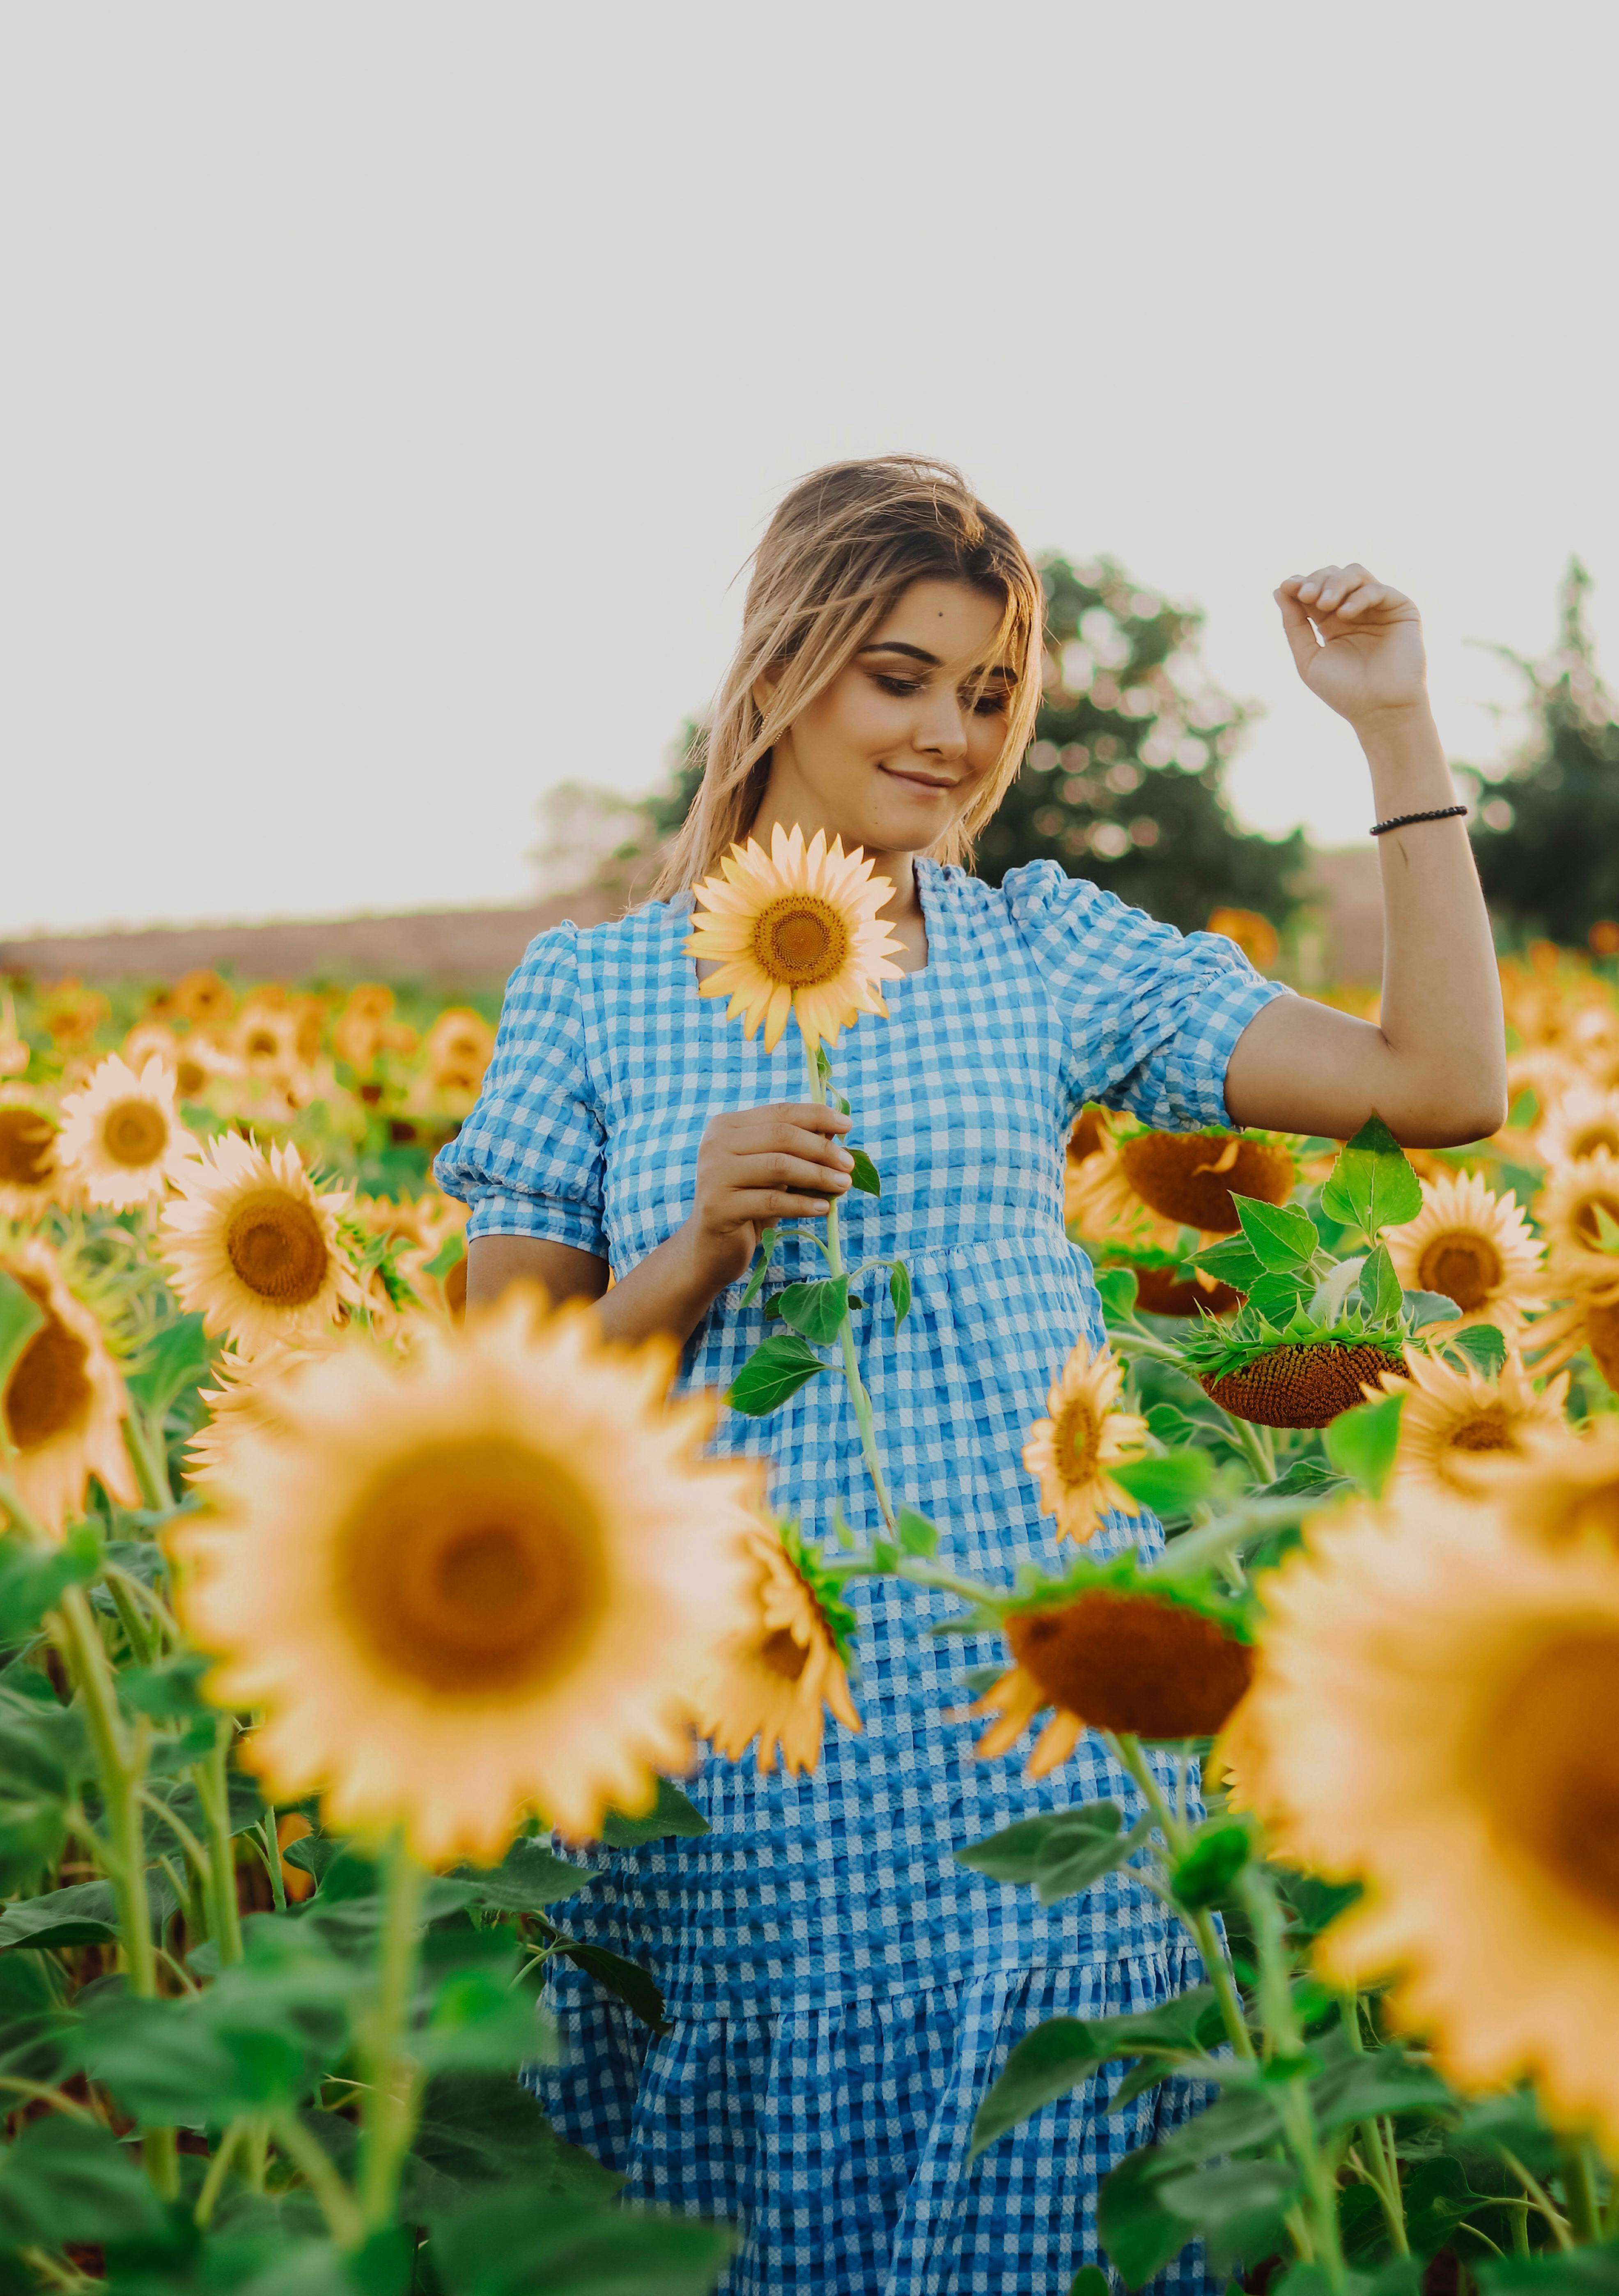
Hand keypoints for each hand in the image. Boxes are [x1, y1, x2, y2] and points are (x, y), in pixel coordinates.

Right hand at [680, 1102, 854, 1294]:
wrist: (712, 1248)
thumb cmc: (749, 1204)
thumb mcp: (774, 1172)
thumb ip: (798, 1149)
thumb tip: (837, 1131)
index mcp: (727, 1126)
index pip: (779, 1113)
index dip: (817, 1116)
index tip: (848, 1126)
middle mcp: (715, 1144)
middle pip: (781, 1136)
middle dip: (822, 1149)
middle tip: (850, 1164)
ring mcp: (713, 1175)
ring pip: (778, 1166)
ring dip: (818, 1175)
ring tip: (844, 1185)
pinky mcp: (718, 1207)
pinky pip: (772, 1201)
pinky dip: (803, 1204)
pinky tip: (824, 1208)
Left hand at [1275, 565, 1427, 727]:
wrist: (1379, 710)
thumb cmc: (1344, 691)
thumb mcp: (1308, 657)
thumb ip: (1294, 624)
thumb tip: (1278, 590)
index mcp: (1331, 621)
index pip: (1314, 590)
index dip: (1299, 584)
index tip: (1286, 587)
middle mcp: (1354, 610)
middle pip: (1332, 575)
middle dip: (1316, 581)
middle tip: (1306, 596)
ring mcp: (1378, 608)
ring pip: (1355, 573)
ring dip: (1335, 583)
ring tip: (1323, 604)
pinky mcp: (1401, 609)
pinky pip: (1378, 589)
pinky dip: (1358, 597)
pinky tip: (1345, 615)